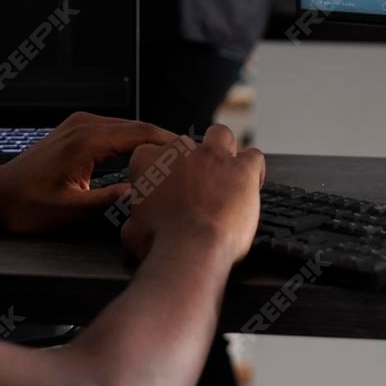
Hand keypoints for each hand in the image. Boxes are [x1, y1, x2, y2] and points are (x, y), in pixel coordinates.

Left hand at [0, 112, 177, 234]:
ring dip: (152, 141)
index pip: (140, 133)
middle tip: (196, 159)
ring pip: (128, 127)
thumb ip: (110, 200)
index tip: (194, 156)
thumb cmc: (28, 206)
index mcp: (87, 140)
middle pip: (138, 126)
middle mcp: (85, 125)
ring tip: (179, 160)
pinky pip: (114, 131)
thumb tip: (146, 195)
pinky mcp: (77, 130)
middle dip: (166, 141)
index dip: (169, 144)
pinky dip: (135, 141)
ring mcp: (80, 124)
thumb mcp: (71, 210)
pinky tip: (148, 158)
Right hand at [119, 125, 264, 265]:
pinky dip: (253, 168)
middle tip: (194, 187)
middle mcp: (180, 150)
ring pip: (220, 135)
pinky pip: (253, 156)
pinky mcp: (241, 169)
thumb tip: (134, 214)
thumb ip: (135, 212)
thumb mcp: (132, 228)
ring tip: (224, 172)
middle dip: (190, 162)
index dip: (159, 171)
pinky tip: (249, 183)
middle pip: (186, 145)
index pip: (151, 153)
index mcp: (149, 161)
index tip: (164, 188)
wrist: (189, 250)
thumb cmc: (160, 242)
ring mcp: (213, 156)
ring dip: (221, 150)